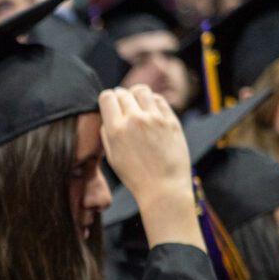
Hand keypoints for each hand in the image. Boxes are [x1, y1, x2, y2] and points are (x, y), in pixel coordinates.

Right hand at [98, 85, 200, 248]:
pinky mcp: (171, 121)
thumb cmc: (136, 176)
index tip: (110, 104)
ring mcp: (155, 119)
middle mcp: (135, 120)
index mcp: (116, 130)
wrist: (164, 188)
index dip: (107, 99)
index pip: (107, 97)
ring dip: (136, 95)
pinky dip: (152, 101)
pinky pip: (159, 100)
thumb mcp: (112, 157)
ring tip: (138, 104)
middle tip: (123, 106)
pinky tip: (151, 110)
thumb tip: (108, 115)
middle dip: (120, 97)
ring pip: (142, 90)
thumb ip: (107, 133)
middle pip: (123, 92)